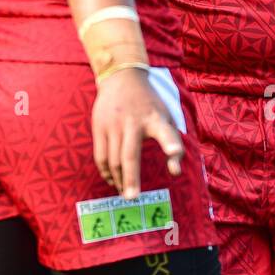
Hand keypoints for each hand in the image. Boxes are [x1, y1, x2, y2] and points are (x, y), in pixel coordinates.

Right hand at [91, 68, 183, 199]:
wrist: (121, 76)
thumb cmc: (150, 104)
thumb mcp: (167, 117)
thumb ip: (173, 144)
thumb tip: (175, 173)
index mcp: (155, 118)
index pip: (165, 132)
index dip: (170, 143)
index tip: (175, 152)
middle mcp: (133, 121)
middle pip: (130, 154)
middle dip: (131, 178)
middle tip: (132, 198)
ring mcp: (113, 124)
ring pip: (113, 160)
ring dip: (119, 180)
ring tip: (126, 193)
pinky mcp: (99, 126)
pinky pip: (100, 155)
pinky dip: (106, 171)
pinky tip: (113, 180)